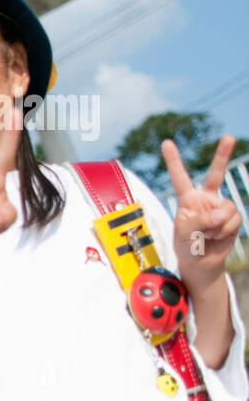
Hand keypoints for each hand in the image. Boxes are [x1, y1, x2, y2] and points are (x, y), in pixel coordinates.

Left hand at [165, 135, 242, 292]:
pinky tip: (217, 236)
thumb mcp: (183, 234)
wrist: (201, 263)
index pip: (180, 177)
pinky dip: (225, 230)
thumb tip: (220, 213)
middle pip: (215, 174)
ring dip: (217, 224)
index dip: (173, 160)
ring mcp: (221, 207)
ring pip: (226, 207)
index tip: (166, 142)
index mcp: (187, 199)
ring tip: (207, 234)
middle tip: (229, 137)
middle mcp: (205, 199)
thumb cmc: (186, 246)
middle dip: (222, 155)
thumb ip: (199, 221)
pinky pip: (234, 219)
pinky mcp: (233, 218)